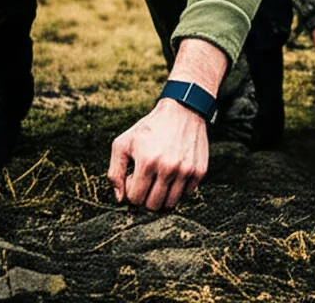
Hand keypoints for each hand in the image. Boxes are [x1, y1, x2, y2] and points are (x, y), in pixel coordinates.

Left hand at [108, 37, 226, 210]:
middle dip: (145, 196)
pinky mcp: (199, 171)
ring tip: (159, 179)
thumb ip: (114, 172)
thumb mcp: (123, 143)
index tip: (134, 177)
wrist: (183, 109)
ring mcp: (186, 170)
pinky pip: (185, 195)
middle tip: (147, 180)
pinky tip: (173, 174)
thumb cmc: (150, 127)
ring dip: (162, 195)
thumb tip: (119, 198)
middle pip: (152, 205)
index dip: (131, 190)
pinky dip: (177, 189)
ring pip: (170, 204)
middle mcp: (168, 168)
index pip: (135, 198)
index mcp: (147, 162)